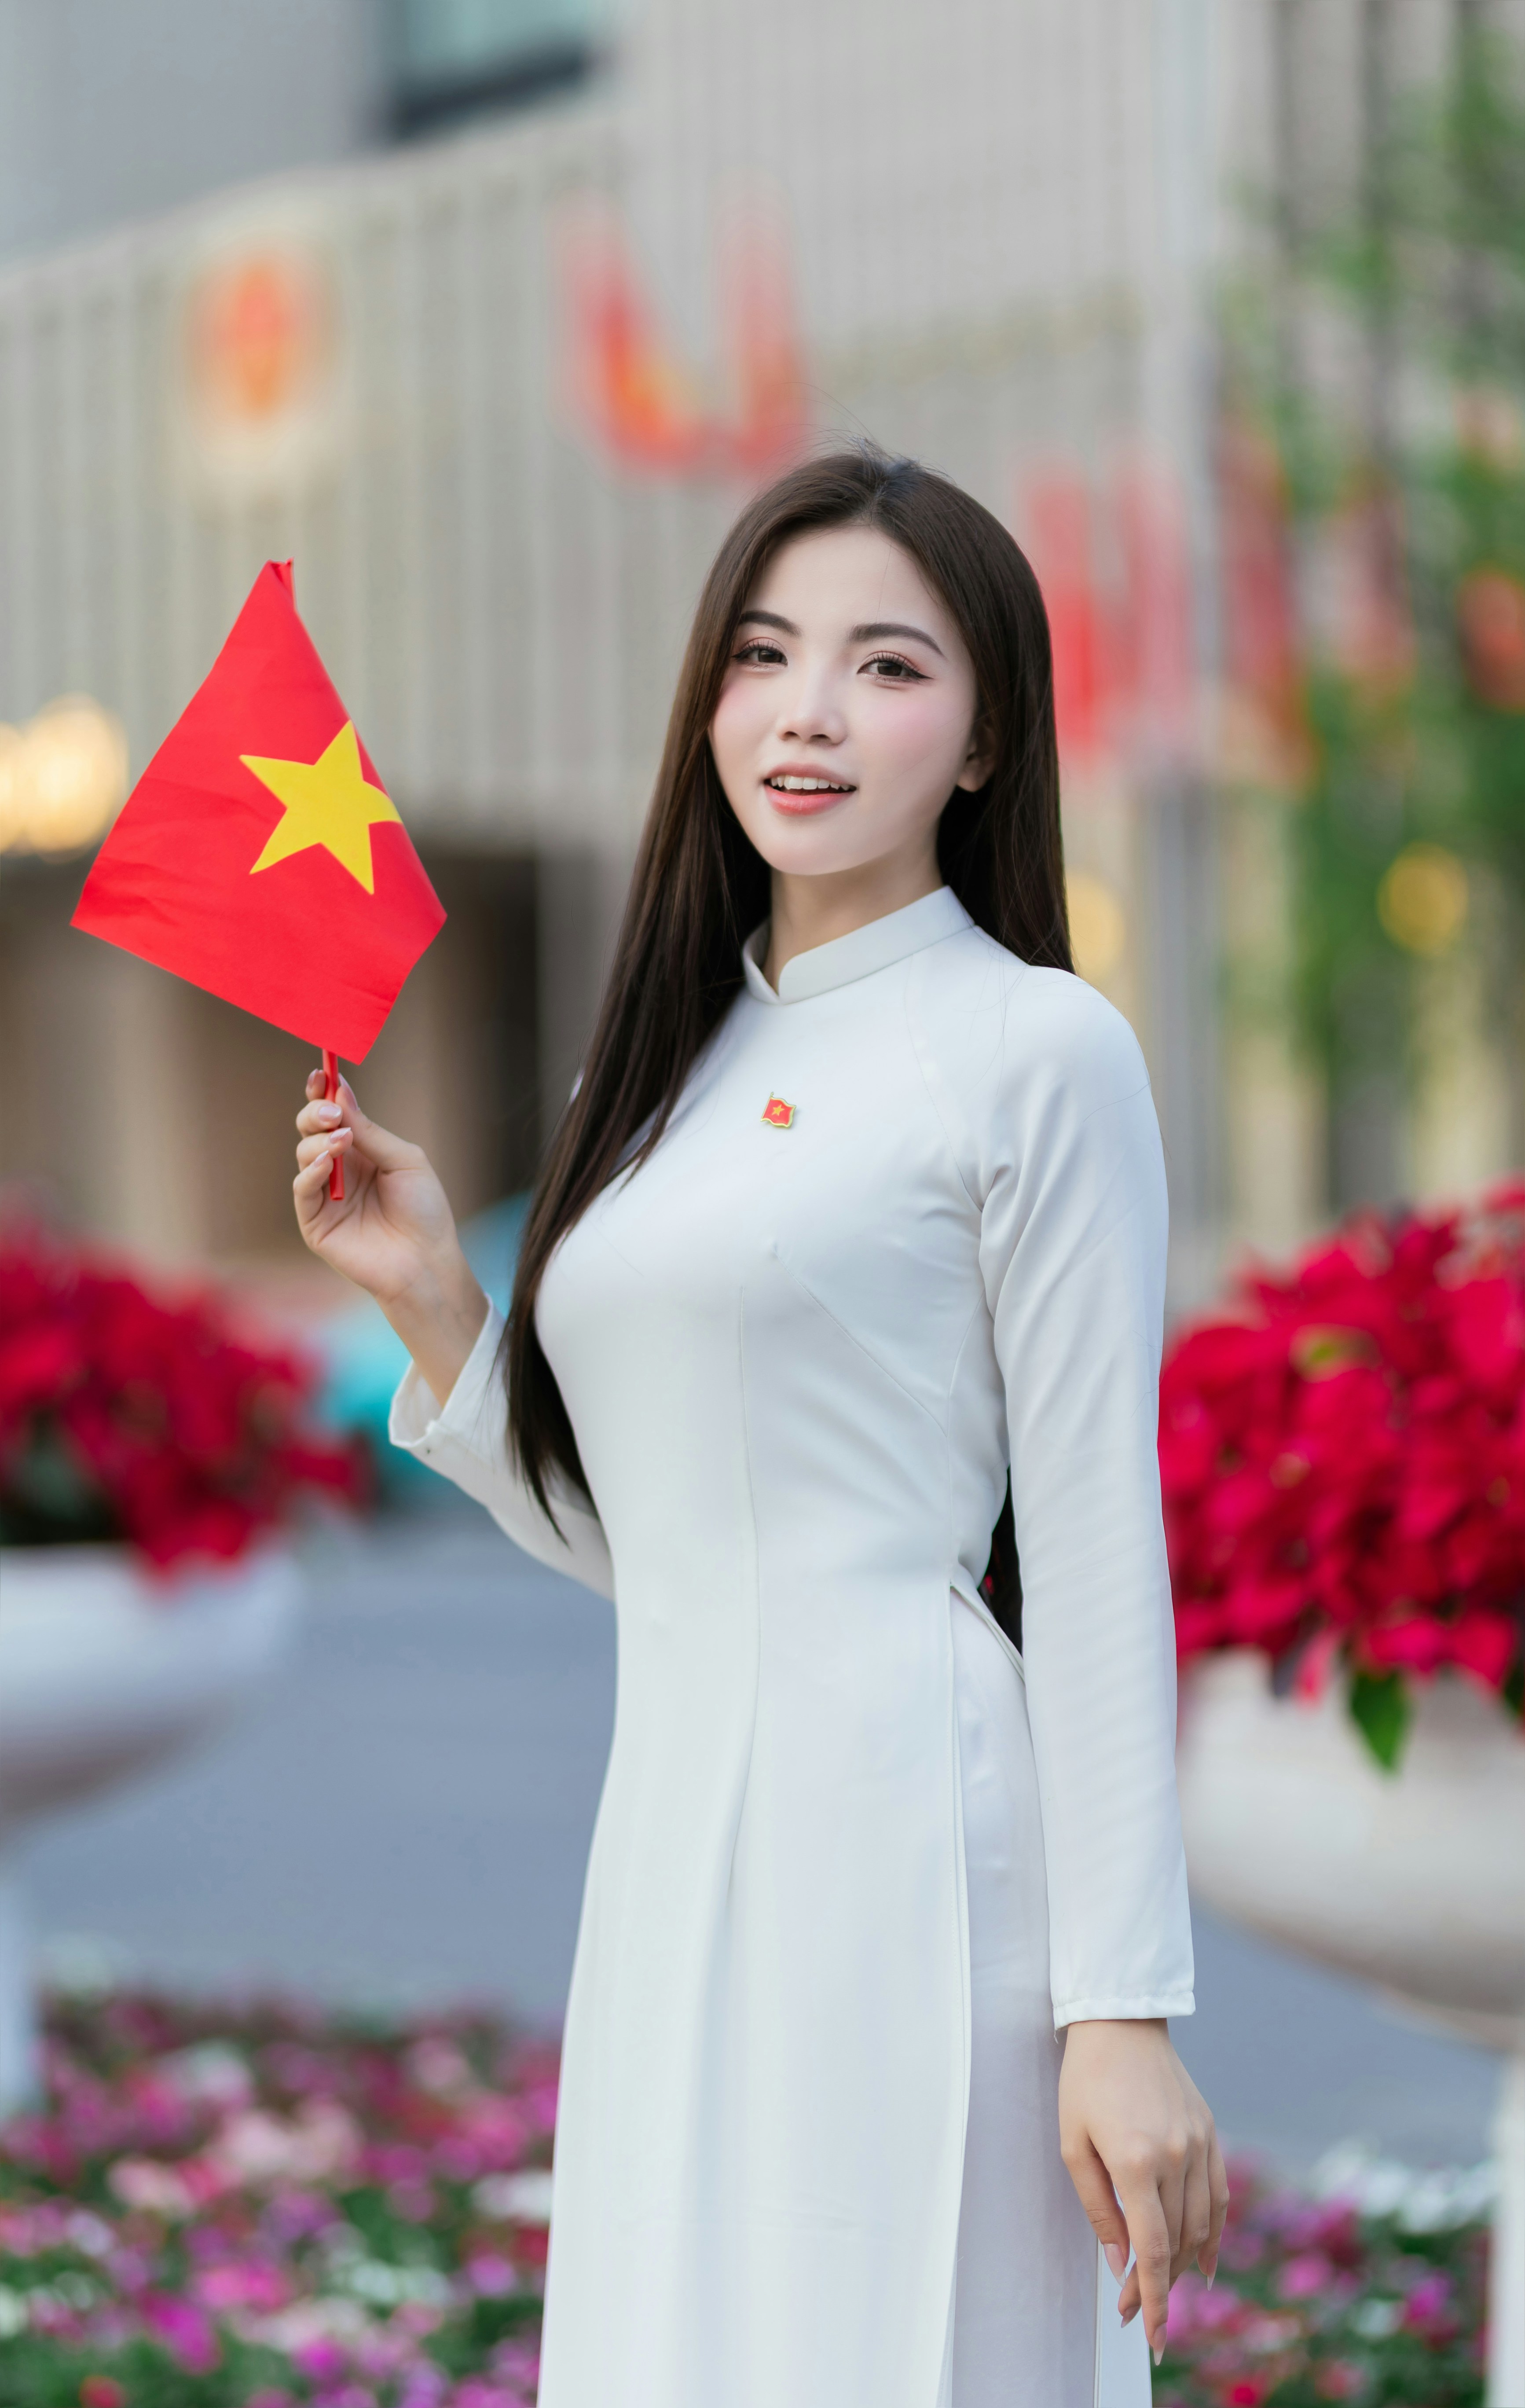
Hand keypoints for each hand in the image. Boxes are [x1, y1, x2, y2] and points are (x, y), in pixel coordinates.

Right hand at [294, 1070, 487, 1404]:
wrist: (427, 1261)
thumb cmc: (425, 1211)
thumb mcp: (405, 1159)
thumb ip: (371, 1130)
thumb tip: (341, 1093)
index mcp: (361, 1150)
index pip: (333, 1115)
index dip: (323, 1092)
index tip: (322, 1073)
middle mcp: (338, 1168)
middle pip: (310, 1128)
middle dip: (317, 1112)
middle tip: (333, 1112)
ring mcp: (323, 1195)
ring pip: (303, 1153)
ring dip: (319, 1140)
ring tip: (342, 1139)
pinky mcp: (314, 1221)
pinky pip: (302, 1189)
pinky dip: (311, 1171)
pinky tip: (328, 1162)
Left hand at [1057, 2018, 1227, 2368]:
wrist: (1120, 2023)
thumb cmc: (1085, 2083)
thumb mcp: (1073, 2146)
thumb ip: (1098, 2209)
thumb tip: (1120, 2263)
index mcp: (1135, 2161)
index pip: (1154, 2250)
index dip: (1154, 2299)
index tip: (1150, 2336)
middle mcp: (1174, 2156)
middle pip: (1178, 2243)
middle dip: (1159, 2287)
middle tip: (1137, 2313)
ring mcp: (1198, 2144)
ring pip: (1202, 2225)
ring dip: (1187, 2266)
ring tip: (1165, 2291)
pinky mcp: (1210, 2133)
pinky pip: (1220, 2196)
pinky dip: (1215, 2232)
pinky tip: (1206, 2261)